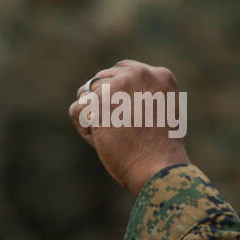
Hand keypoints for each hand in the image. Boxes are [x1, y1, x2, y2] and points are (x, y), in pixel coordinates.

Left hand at [68, 60, 189, 193]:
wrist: (159, 168)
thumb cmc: (160, 151)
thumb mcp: (162, 113)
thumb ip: (143, 95)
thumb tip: (112, 91)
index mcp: (160, 75)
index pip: (122, 71)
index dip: (116, 95)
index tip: (126, 116)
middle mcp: (140, 74)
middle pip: (101, 80)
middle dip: (103, 104)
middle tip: (122, 130)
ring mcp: (119, 86)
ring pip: (86, 94)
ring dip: (92, 115)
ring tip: (114, 135)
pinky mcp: (99, 102)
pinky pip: (77, 110)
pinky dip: (84, 128)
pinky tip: (103, 139)